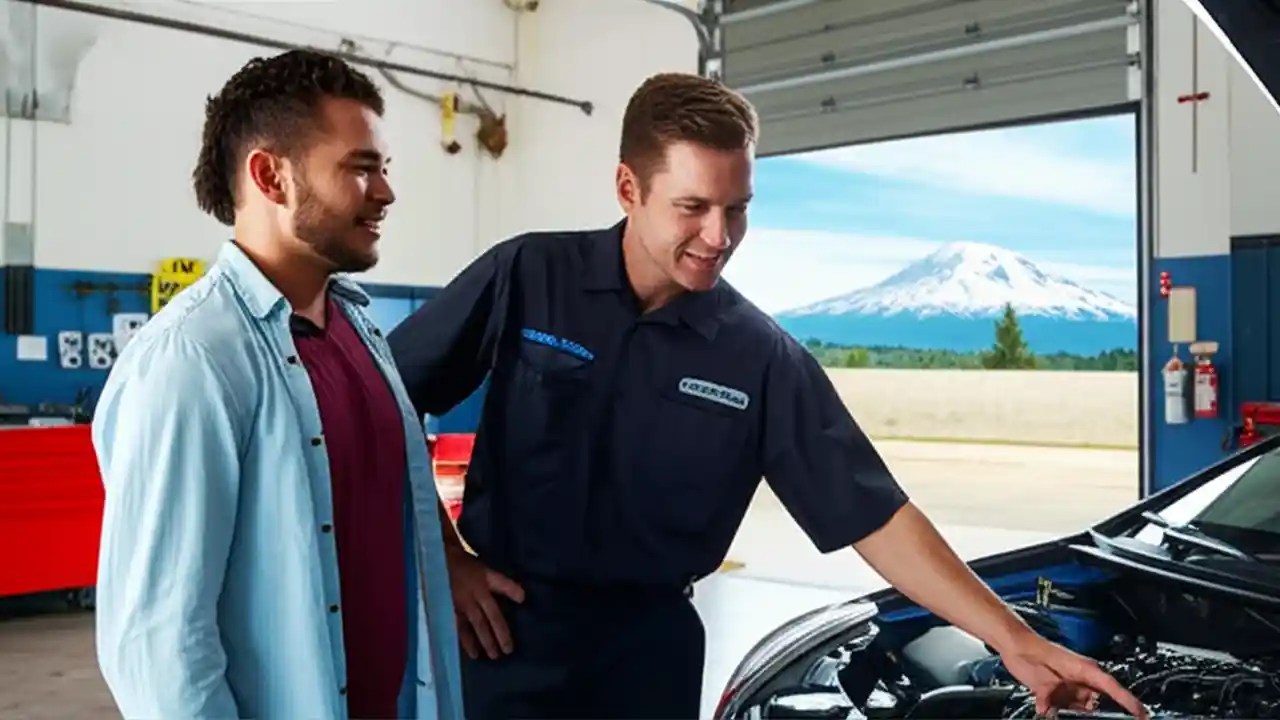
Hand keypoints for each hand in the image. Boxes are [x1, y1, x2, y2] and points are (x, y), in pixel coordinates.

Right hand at [444, 546, 525, 659]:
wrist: (436, 562)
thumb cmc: (465, 567)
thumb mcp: (485, 570)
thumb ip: (503, 584)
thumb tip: (523, 597)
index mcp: (482, 583)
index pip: (500, 586)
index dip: (511, 591)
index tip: (522, 600)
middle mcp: (472, 595)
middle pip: (487, 616)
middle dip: (497, 634)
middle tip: (507, 651)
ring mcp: (459, 604)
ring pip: (473, 625)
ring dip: (482, 640)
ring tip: (491, 655)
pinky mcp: (447, 610)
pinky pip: (457, 628)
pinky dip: (464, 641)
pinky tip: (471, 652)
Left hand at [998, 630, 1147, 719]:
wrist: (1014, 644)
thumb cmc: (1030, 652)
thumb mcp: (1040, 675)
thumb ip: (1048, 694)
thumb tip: (1048, 710)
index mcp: (1085, 669)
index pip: (1113, 688)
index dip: (1130, 703)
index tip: (1144, 716)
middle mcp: (1083, 678)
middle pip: (1099, 702)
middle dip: (1097, 713)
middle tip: (1087, 714)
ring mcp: (1072, 685)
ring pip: (1082, 708)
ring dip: (1073, 712)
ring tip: (1059, 704)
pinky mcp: (1061, 691)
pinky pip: (1066, 707)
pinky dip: (1059, 710)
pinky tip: (1046, 707)